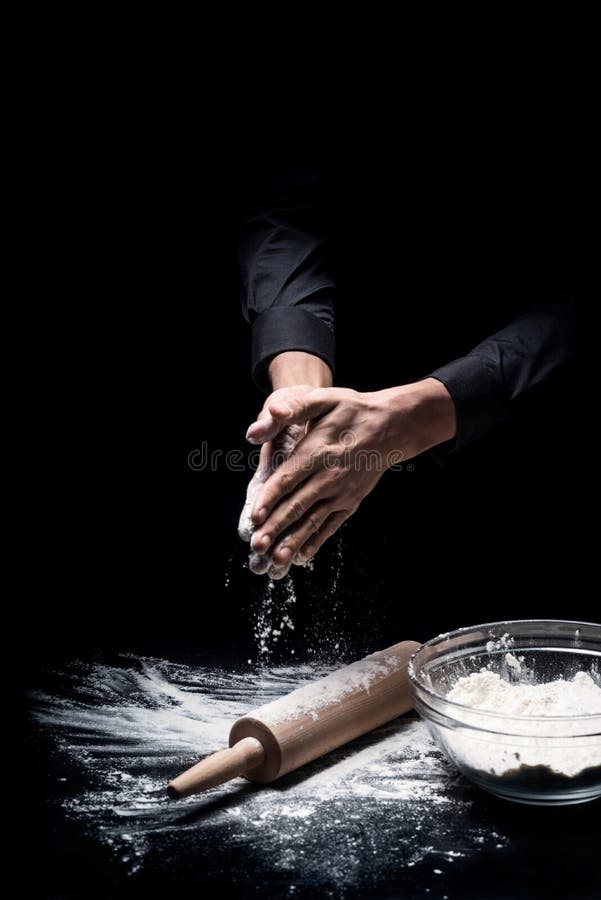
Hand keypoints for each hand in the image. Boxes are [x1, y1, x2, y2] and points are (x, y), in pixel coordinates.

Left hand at [249, 378, 455, 568]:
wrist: (390, 426)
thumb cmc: (352, 410)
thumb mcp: (325, 399)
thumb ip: (296, 406)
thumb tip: (273, 411)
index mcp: (318, 451)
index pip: (289, 478)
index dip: (270, 498)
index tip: (255, 516)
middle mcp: (330, 476)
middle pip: (298, 505)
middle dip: (276, 527)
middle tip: (257, 545)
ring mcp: (342, 492)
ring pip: (313, 520)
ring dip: (293, 541)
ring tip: (276, 560)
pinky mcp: (350, 502)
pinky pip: (331, 525)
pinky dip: (316, 541)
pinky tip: (302, 556)